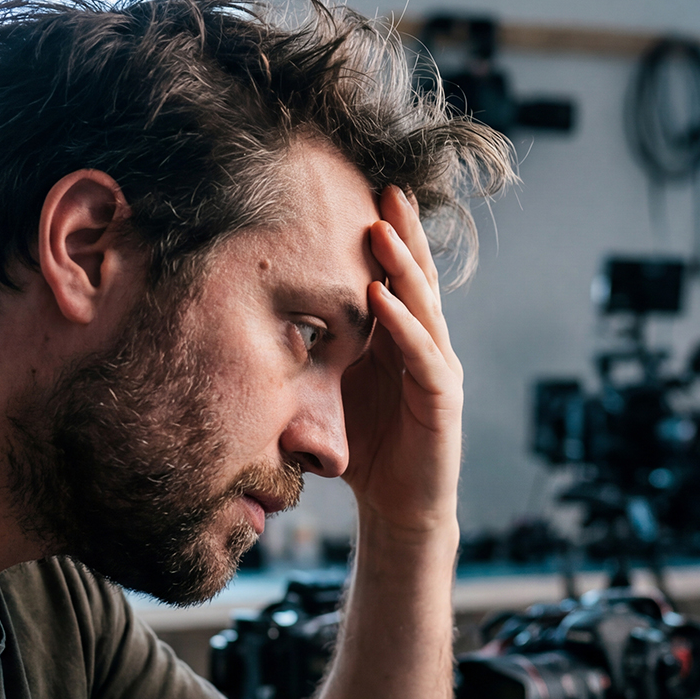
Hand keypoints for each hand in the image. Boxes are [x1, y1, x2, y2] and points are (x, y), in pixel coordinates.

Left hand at [343, 186, 462, 540]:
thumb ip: (313, 355)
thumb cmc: (366, 450)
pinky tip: (383, 297)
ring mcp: (439, 370)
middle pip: (416, 279)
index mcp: (401, 340)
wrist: (399, 511)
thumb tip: (256, 319)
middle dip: (402, 233)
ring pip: (423, 308)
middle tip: (385, 187)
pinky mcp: (443, 401)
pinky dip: (403, 325)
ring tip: (382, 230)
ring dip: (402, 268)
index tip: (364, 191)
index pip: (396, 278)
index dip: (387, 237)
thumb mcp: (330, 391)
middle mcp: (425, 346)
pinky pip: (423, 355)